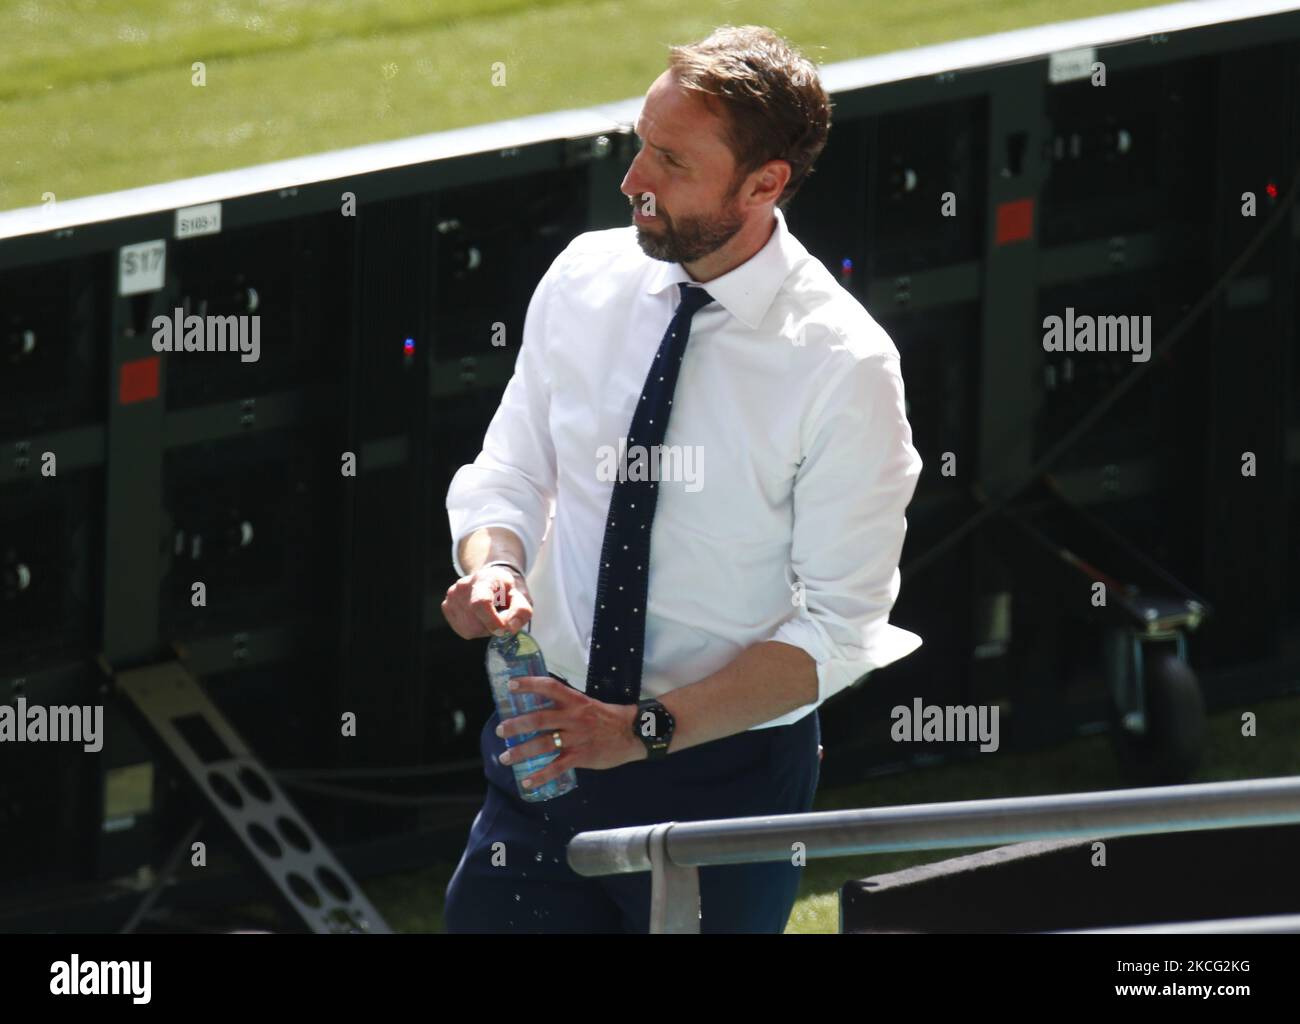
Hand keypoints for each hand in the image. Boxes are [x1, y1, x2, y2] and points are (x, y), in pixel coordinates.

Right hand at [442, 565, 532, 638]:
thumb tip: (508, 628)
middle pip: (476, 622)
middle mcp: (463, 586)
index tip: (503, 629)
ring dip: (483, 629)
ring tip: (489, 616)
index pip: (481, 603)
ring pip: (469, 629)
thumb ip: (520, 612)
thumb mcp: (521, 596)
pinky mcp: (446, 607)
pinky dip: (474, 629)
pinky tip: (479, 618)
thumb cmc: (505, 590)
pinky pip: (462, 630)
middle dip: (492, 626)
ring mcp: (451, 596)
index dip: (491, 621)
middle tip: (500, 617)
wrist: (490, 580)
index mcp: (483, 579)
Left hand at [495, 675, 645, 788]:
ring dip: (522, 751)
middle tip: (500, 730)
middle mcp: (573, 717)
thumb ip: (566, 705)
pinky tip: (527, 782)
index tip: (511, 686)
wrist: (633, 733)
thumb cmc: (608, 718)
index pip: (550, 687)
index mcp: (575, 701)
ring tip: (505, 757)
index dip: (529, 685)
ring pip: (544, 744)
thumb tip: (541, 704)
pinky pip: (557, 767)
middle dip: (517, 724)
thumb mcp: (587, 704)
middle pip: (540, 718)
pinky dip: (541, 776)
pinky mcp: (581, 756)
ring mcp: (576, 738)